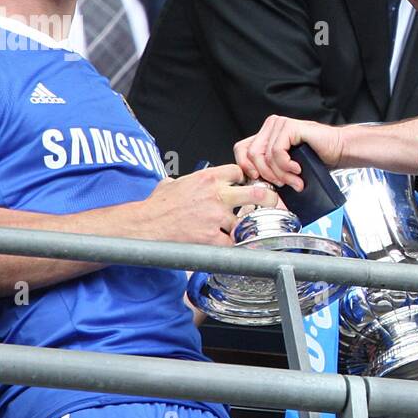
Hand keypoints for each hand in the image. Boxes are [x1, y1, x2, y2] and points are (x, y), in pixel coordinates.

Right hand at [138, 164, 268, 244]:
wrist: (145, 226)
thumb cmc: (156, 206)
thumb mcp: (171, 183)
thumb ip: (184, 181)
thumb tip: (182, 182)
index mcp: (208, 178)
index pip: (238, 171)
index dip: (243, 179)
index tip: (244, 186)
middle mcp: (216, 195)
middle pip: (257, 192)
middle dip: (268, 197)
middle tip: (271, 203)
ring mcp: (216, 216)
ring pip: (245, 221)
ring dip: (245, 226)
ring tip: (242, 230)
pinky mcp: (212, 237)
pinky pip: (233, 243)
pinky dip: (234, 246)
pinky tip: (232, 246)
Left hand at [235, 117, 345, 190]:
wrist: (339, 150)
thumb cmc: (317, 159)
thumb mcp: (286, 167)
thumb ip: (270, 169)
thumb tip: (255, 183)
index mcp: (266, 135)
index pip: (241, 149)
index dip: (246, 167)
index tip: (258, 180)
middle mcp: (271, 127)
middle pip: (251, 154)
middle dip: (267, 175)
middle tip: (283, 184)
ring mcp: (279, 124)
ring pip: (265, 156)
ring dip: (281, 174)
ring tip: (295, 180)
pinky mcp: (289, 126)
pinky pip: (277, 152)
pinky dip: (286, 166)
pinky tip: (298, 169)